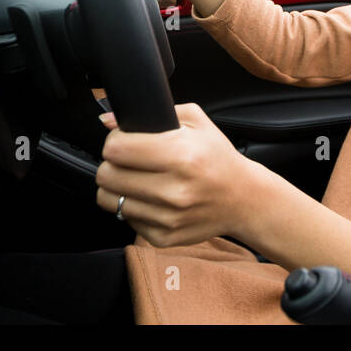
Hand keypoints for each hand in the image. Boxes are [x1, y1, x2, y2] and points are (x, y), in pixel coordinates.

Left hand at [93, 96, 252, 247]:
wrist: (242, 198)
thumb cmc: (217, 158)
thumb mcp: (195, 122)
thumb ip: (153, 114)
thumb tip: (108, 121)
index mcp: (181, 154)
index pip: (117, 149)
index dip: (114, 141)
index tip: (123, 141)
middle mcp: (174, 189)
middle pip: (107, 175)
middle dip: (111, 164)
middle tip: (127, 161)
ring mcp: (168, 217)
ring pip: (109, 200)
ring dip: (117, 187)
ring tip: (135, 179)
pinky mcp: (163, 237)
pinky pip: (125, 219)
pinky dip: (132, 207)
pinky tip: (149, 198)